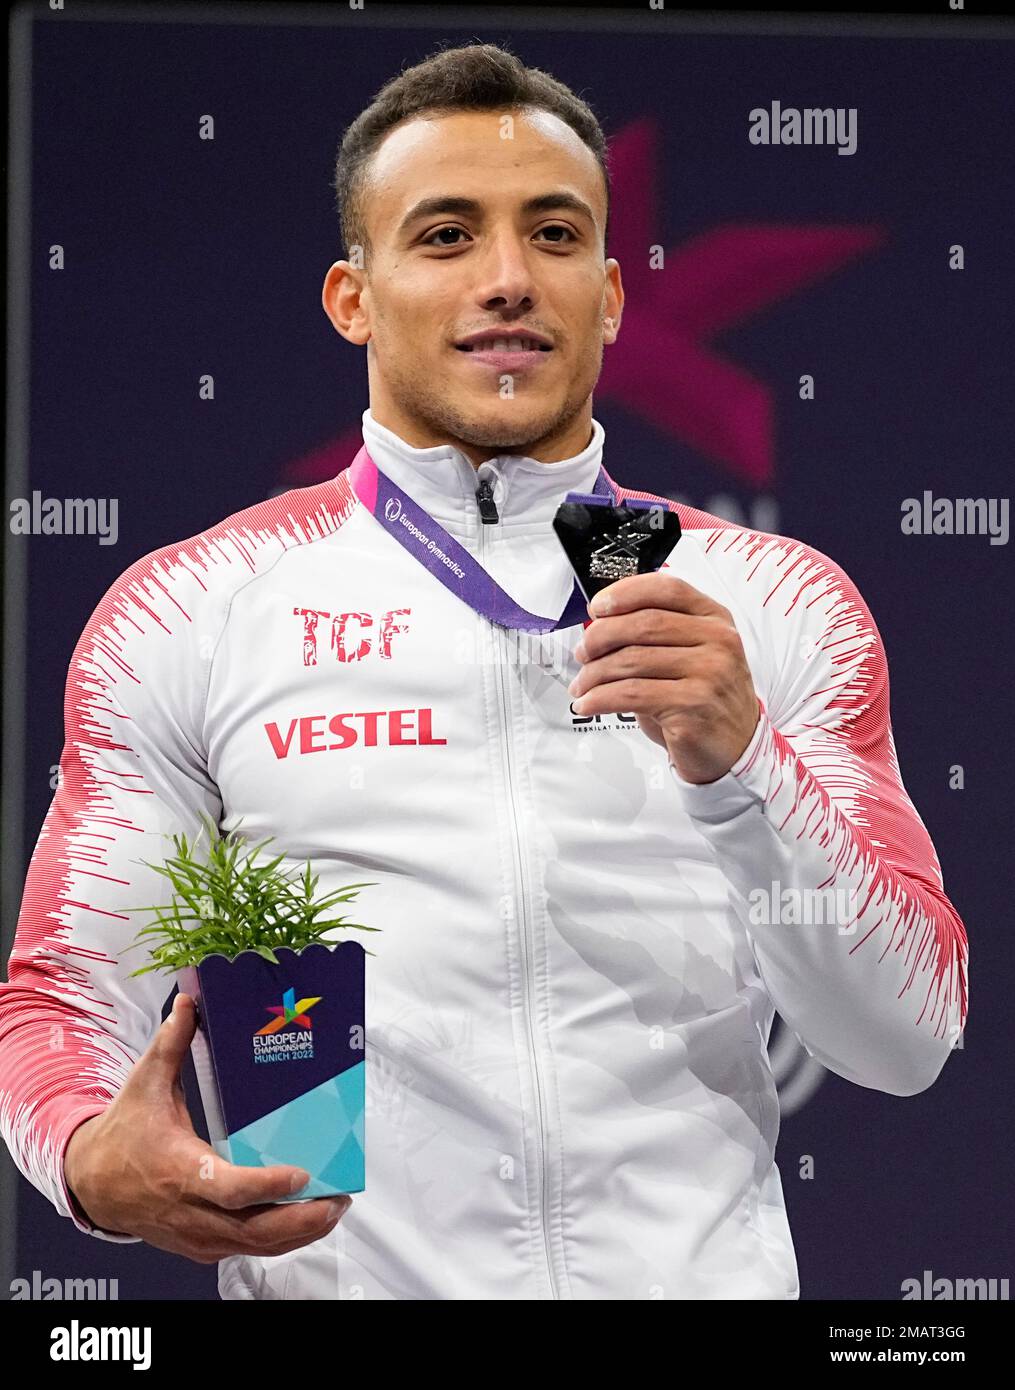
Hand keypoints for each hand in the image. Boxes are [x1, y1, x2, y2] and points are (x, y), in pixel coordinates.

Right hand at [63, 992, 351, 1263]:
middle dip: (299, 1219)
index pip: (228, 1190)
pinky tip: (306, 1221)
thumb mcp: (144, 1084)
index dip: (265, 1186)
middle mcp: (191, 1211)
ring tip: (333, 1207)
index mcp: (179, 1171)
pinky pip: (246, 1249)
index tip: (300, 1174)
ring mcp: (197, 1235)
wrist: (92, 1183)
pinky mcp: (202, 1246)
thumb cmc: (124, 1133)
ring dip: (297, 1232)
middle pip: (252, 1229)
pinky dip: (279, 1240)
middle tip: (336, 1199)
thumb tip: (190, 1000)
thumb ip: (171, 1043)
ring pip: (254, 1246)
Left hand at [568, 572, 760, 784]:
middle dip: (600, 637)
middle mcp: (718, 641)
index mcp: (715, 619)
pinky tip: (587, 703)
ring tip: (582, 684)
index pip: (667, 588)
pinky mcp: (693, 705)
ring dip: (594, 673)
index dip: (625, 593)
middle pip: (644, 624)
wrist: (735, 747)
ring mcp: (709, 672)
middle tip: (583, 653)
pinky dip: (599, 698)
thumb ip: (653, 635)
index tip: (597, 608)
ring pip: (632, 660)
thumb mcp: (688, 656)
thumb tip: (598, 624)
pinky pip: (631, 694)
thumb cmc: (702, 699)